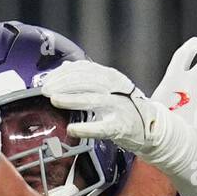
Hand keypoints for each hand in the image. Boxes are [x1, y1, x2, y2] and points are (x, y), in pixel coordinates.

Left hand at [40, 60, 155, 150]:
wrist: (151, 126)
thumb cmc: (126, 106)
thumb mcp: (109, 87)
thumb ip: (89, 77)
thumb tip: (65, 67)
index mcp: (111, 76)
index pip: (84, 69)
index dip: (63, 73)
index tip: (47, 79)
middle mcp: (116, 89)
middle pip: (87, 81)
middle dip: (63, 84)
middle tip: (45, 90)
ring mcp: (119, 107)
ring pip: (93, 100)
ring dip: (71, 99)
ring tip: (55, 100)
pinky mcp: (121, 127)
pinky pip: (101, 127)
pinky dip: (86, 128)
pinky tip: (72, 129)